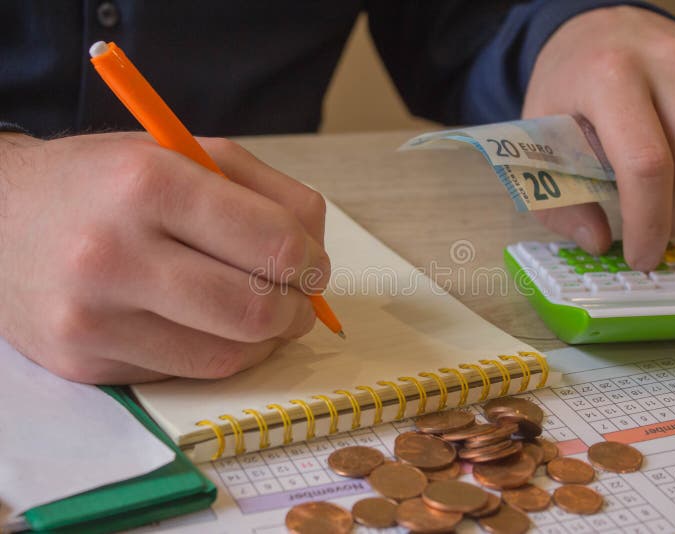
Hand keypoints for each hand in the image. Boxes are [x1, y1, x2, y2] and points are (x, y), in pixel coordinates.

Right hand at [0, 132, 328, 382]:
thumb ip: (269, 192)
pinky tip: (206, 325)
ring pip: (228, 356)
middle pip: (256, 311)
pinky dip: (216, 353)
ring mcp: (93, 317)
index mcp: (149, 185)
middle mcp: (114, 253)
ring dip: (264, 340)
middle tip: (296, 297)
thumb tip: (317, 253)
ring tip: (257, 310)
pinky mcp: (84, 363)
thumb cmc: (106, 183)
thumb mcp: (187, 154)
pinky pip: (186, 373)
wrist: (0, 220)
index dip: (311, 261)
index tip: (312, 264)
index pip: (274, 244)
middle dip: (297, 309)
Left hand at [523, 6, 674, 269]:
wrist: (596, 31)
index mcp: (610, 77)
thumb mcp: (540, 138)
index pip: (647, 164)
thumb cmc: (567, 89)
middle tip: (651, 243)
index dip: (649, 221)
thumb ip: (559, 197)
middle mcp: (668, 62)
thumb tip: (598, 242)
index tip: (640, 256)